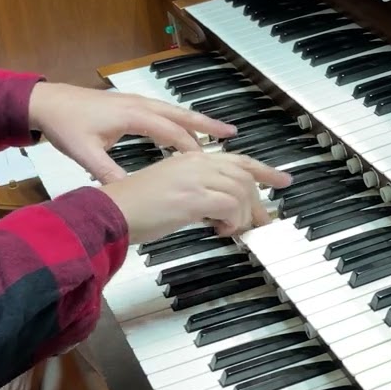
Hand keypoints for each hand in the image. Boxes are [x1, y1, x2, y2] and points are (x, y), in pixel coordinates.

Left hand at [29, 82, 236, 183]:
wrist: (46, 101)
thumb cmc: (65, 125)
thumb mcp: (84, 153)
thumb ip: (107, 172)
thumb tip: (129, 191)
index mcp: (133, 116)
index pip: (171, 132)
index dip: (190, 148)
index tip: (208, 163)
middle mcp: (140, 105)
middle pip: (182, 115)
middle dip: (208, 125)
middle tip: (232, 134)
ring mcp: (137, 102)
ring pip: (175, 111)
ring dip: (198, 120)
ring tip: (220, 130)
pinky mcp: (131, 103)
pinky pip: (165, 111)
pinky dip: (182, 119)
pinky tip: (187, 128)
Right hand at [101, 152, 292, 242]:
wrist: (108, 213)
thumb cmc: (132, 207)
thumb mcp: (171, 191)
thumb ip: (198, 192)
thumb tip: (222, 210)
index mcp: (190, 159)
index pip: (237, 159)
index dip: (264, 170)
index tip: (283, 179)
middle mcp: (194, 163)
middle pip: (244, 175)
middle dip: (258, 201)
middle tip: (262, 220)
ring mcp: (193, 178)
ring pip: (240, 191)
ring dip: (243, 215)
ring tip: (234, 229)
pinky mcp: (191, 197)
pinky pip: (230, 206)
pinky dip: (233, 221)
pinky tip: (222, 230)